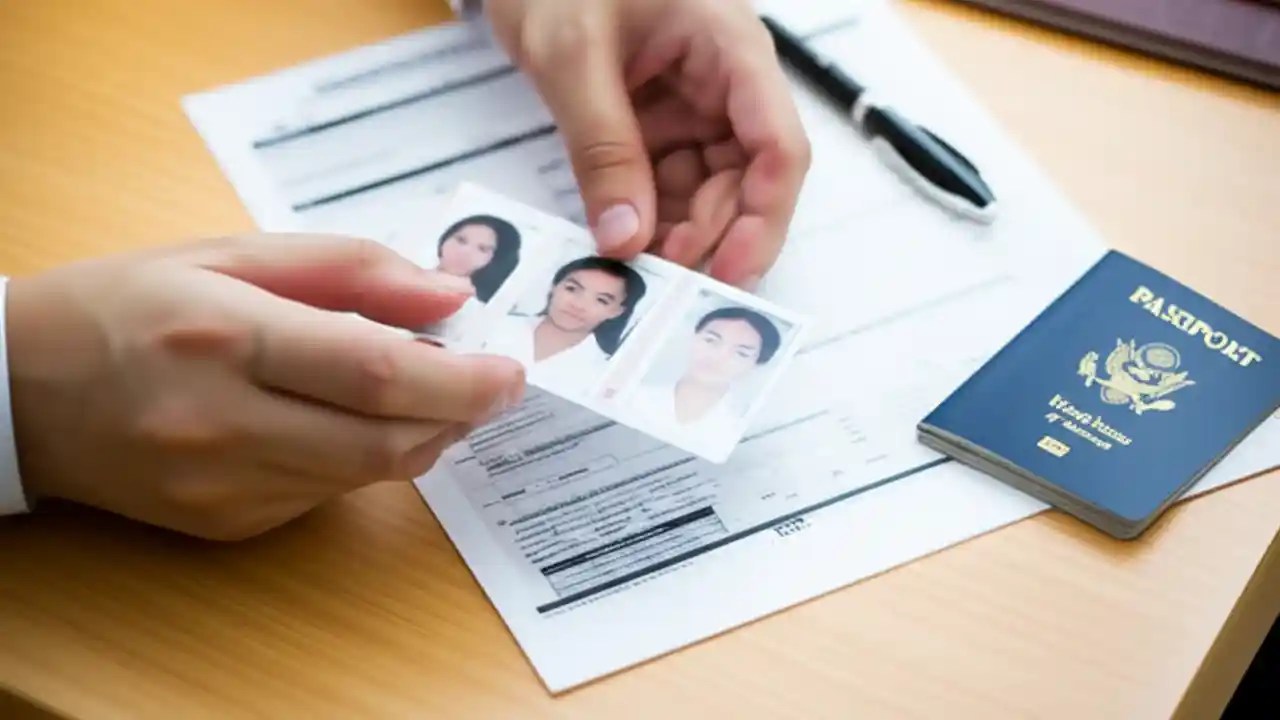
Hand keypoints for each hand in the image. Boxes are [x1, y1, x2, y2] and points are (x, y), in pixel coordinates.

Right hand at [6, 235, 524, 540]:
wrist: (19, 391)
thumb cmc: (128, 304)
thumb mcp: (231, 253)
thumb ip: (351, 269)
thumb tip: (449, 294)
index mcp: (225, 334)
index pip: (378, 372)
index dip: (463, 378)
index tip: (510, 369)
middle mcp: (222, 423)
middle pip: (386, 442)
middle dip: (460, 415)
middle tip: (492, 384)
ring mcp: (222, 488)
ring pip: (366, 477)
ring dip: (421, 436)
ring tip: (430, 392)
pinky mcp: (225, 525)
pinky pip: (327, 495)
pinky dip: (363, 459)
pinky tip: (350, 422)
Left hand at [487, 0, 810, 288]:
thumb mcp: (571, 56)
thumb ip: (602, 147)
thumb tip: (626, 239)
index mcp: (730, 49)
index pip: (778, 146)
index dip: (764, 218)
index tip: (730, 272)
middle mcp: (725, 82)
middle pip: (748, 180)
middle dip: (712, 236)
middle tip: (663, 283)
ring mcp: (693, 104)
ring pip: (709, 189)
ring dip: (679, 233)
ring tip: (636, 270)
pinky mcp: (658, 121)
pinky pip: (667, 181)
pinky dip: (647, 216)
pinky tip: (622, 244)